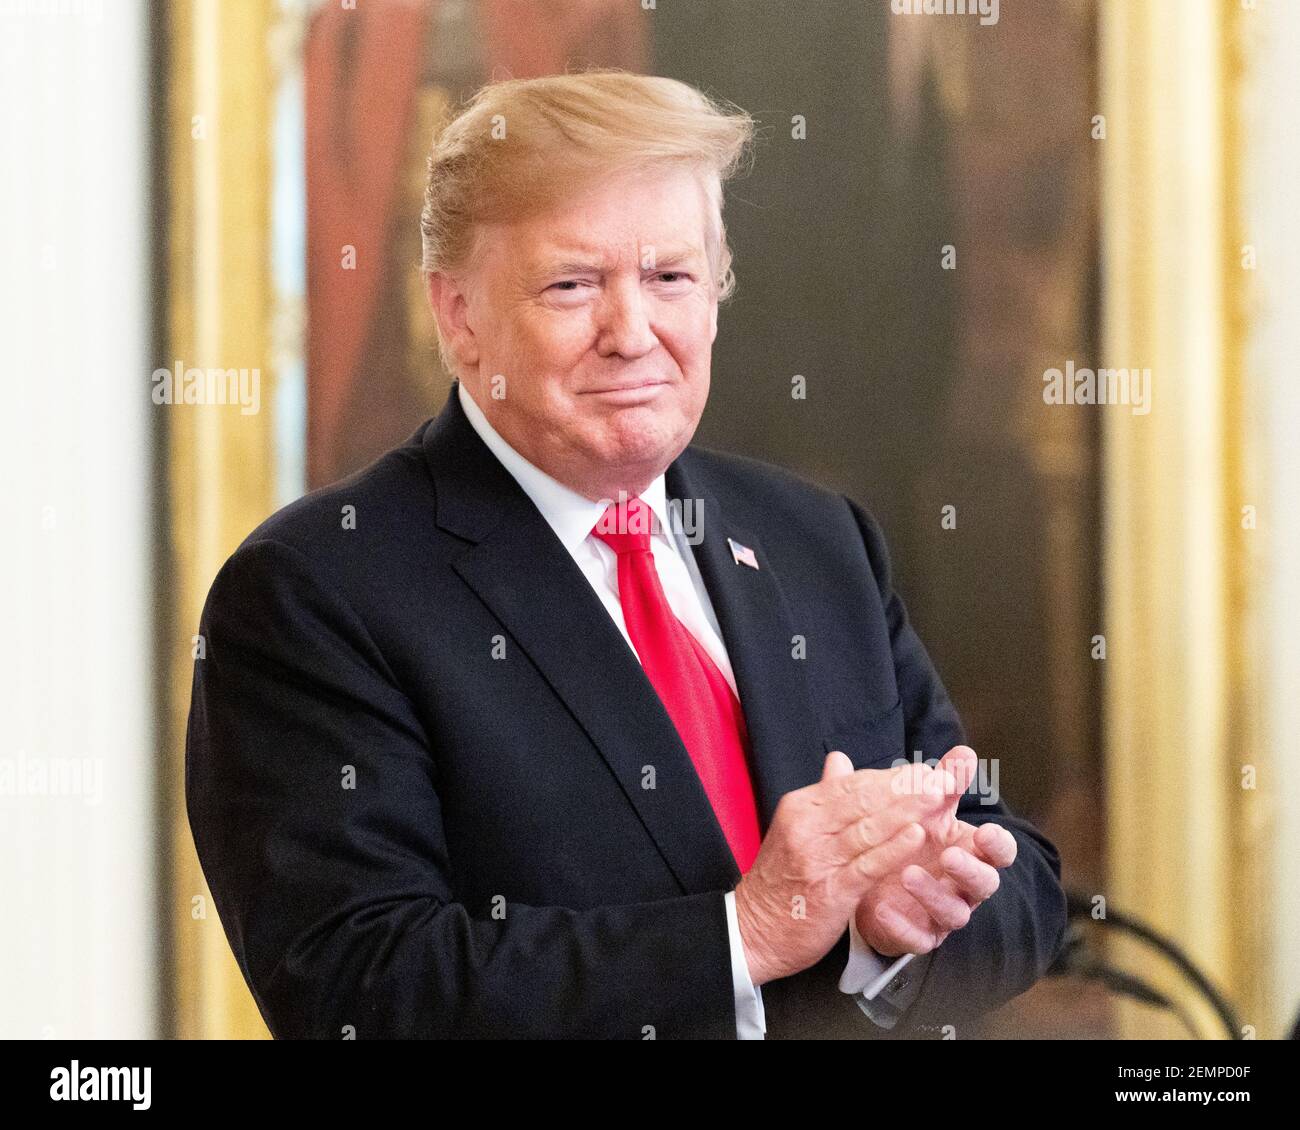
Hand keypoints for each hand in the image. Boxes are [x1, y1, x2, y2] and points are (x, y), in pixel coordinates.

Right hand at [734, 749, 956, 985]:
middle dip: (905, 787)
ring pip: (868, 827)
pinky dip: (893, 849)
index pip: (852, 783)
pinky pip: (867, 865)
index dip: (890, 776)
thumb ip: (823, 794)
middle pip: (863, 799)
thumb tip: (839, 760)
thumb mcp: (793, 827)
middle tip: (939, 777)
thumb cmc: (780, 879)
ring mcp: (818, 859)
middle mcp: (807, 827)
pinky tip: (916, 835)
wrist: (754, 929)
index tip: (920, 771)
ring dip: (906, 810)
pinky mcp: (831, 891)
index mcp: (800, 807)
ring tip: (936, 797)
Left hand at [855, 745, 1017, 955]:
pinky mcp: (918, 935)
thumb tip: (964, 750)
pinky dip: (901, 925)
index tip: (985, 832)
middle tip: (950, 854)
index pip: (999, 850)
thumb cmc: (907, 837)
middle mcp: (964, 885)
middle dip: (971, 870)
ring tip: (907, 874)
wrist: (871, 879)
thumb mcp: (921, 805)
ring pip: (954, 913)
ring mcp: (943, 914)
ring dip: (933, 894)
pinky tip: (881, 909)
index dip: (998, 844)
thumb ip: (942, 781)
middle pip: (985, 884)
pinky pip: (916, 938)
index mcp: (969, 849)